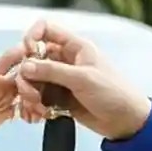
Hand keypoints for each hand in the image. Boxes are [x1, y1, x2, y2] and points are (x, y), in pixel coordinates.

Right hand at [15, 19, 151, 140]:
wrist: (126, 121)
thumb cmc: (113, 93)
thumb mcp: (83, 79)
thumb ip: (52, 71)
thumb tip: (25, 66)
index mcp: (75, 47)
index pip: (46, 29)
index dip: (32, 37)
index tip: (27, 52)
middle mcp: (65, 60)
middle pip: (32, 58)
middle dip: (26, 74)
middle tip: (28, 90)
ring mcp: (60, 80)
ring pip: (32, 80)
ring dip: (29, 93)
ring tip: (37, 107)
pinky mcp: (58, 98)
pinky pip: (38, 97)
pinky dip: (33, 106)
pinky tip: (37, 115)